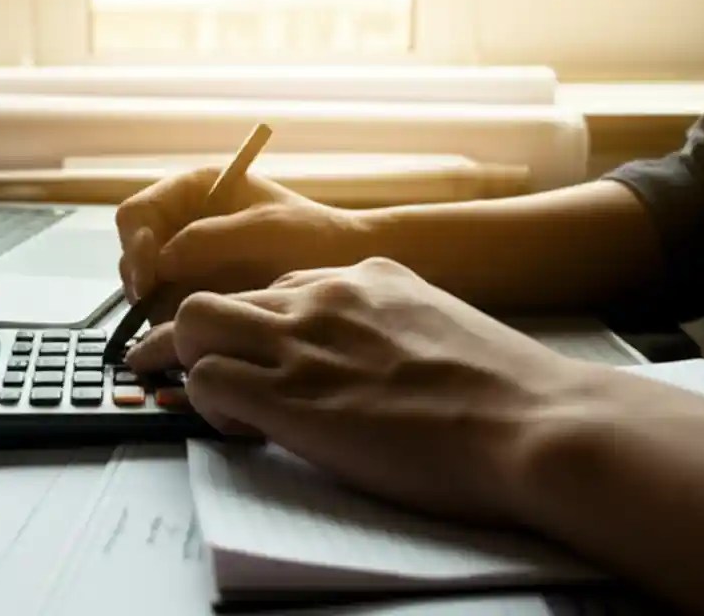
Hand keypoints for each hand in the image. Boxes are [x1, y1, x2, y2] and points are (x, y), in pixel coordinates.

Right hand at [115, 167, 361, 321]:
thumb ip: (206, 240)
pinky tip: (203, 325)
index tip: (152, 278)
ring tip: (193, 319)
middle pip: (133, 253)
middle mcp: (181, 222)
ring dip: (159, 305)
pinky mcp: (198, 290)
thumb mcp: (260, 230)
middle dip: (144, 282)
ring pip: (146, 286)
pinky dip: (176, 320)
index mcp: (192, 191)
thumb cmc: (310, 235)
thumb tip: (160, 263)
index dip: (136, 246)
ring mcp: (187, 259)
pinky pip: (168, 307)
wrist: (344, 265)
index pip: (136, 214)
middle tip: (164, 310)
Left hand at [126, 257, 601, 525]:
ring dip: (179, 357)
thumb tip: (370, 355)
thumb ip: (392, 324)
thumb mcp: (441, 326)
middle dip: (189, 329)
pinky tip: (233, 425)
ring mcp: (301, 344)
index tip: (249, 344)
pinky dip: (205, 401)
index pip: (278, 284)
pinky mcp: (287, 397)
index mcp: (364, 277)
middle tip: (173, 357)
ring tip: (180, 388)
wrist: (529, 420)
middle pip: (221, 295)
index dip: (255, 320)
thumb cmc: (505, 390)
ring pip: (193, 323)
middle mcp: (322, 298)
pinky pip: (206, 381)